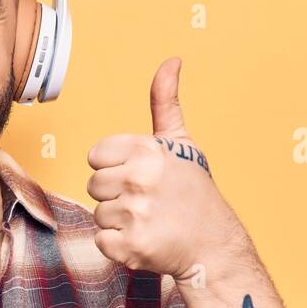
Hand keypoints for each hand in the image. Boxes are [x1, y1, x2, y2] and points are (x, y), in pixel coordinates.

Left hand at [86, 57, 249, 282]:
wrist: (213, 244)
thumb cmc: (193, 191)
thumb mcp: (181, 142)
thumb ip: (165, 102)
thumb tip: (171, 61)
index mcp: (146, 150)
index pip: (96, 156)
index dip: (114, 167)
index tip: (139, 176)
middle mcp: (140, 179)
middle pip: (93, 185)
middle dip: (115, 195)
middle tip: (147, 201)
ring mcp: (135, 214)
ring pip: (98, 214)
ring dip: (118, 221)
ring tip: (149, 220)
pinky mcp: (131, 246)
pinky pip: (102, 241)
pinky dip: (119, 245)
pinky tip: (144, 239)